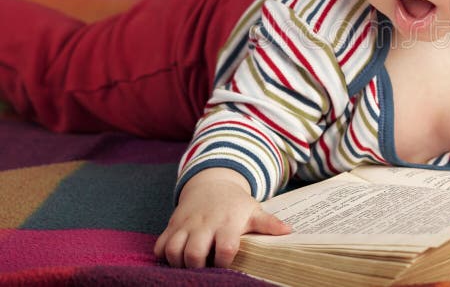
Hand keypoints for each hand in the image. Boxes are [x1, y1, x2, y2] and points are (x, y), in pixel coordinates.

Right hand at [154, 167, 290, 267]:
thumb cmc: (235, 204)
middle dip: (198, 267)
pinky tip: (177, 257)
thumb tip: (289, 231)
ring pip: (173, 250)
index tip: (226, 264)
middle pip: (194, 253)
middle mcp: (204, 224)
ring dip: (179, 263)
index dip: (224, 262)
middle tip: (205, 268)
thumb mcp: (253, 211)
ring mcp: (185, 224)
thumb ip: (269, 223)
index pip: (225, 248)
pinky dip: (164, 255)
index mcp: (227, 223)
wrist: (212, 183)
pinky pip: (159, 246)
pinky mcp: (172, 225)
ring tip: (191, 265)